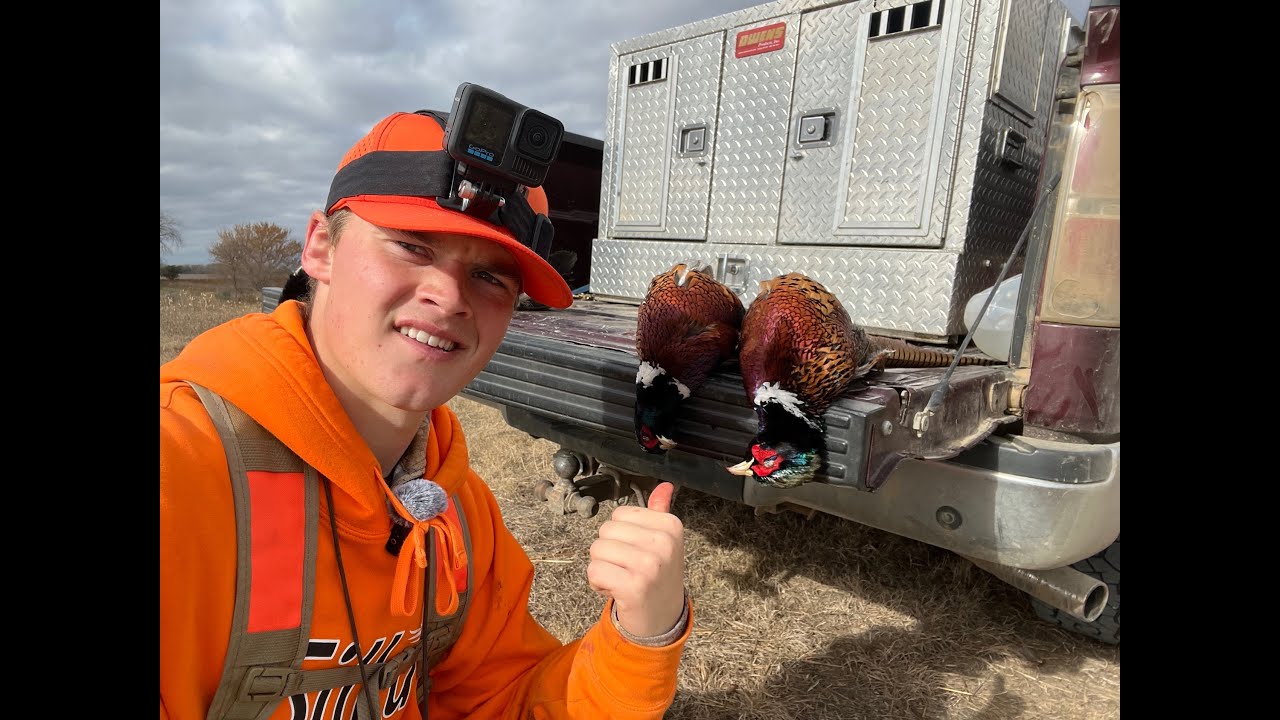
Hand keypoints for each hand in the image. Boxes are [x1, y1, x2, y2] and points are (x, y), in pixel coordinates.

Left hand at [587, 482, 685, 637]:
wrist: (663, 618)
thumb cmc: (658, 576)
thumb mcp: (664, 542)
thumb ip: (660, 512)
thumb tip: (665, 486)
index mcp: (670, 526)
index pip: (619, 514)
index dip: (621, 534)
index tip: (637, 552)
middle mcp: (663, 543)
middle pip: (605, 530)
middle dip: (608, 551)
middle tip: (628, 568)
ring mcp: (650, 565)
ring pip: (597, 550)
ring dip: (602, 567)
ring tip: (622, 579)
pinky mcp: (634, 587)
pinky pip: (594, 571)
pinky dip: (597, 583)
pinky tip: (615, 590)